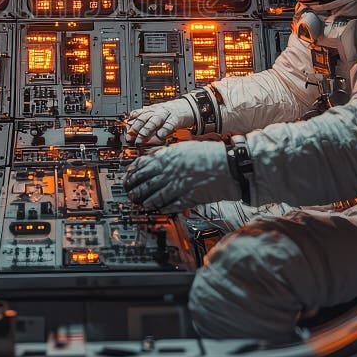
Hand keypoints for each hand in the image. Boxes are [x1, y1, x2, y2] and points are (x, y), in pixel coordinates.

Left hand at [124, 140, 239, 212]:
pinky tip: (156, 208)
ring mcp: (178, 186)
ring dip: (144, 200)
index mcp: (168, 157)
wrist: (229, 166)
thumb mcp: (184, 147)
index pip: (141, 166)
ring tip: (140, 202)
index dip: (131, 173)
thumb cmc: (209, 155)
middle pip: (144, 182)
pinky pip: (169, 205)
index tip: (127, 177)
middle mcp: (170, 171)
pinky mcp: (187, 198)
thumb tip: (152, 159)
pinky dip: (161, 207)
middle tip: (129, 193)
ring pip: (153, 196)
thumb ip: (167, 154)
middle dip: (134, 189)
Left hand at [125, 98, 194, 144]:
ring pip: (153, 121)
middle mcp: (155, 111)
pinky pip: (168, 125)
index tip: (126, 134)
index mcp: (149, 110)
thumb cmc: (167, 113)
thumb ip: (143, 121)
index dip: (130, 125)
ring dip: (146, 130)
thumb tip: (130, 129)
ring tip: (140, 139)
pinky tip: (159, 137)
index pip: (136, 116)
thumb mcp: (154, 114)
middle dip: (135, 129)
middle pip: (143, 118)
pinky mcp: (175, 119)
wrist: (185, 107)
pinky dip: (163, 131)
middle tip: (131, 138)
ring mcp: (165, 114)